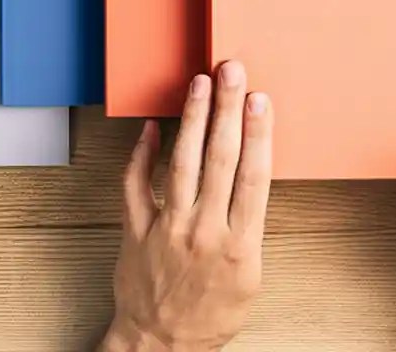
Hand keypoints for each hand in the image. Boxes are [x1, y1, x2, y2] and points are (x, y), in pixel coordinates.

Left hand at [101, 62, 273, 351]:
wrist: (162, 345)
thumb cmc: (212, 314)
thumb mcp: (251, 277)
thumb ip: (250, 226)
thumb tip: (252, 178)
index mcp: (239, 243)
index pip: (252, 175)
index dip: (258, 133)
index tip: (260, 99)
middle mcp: (204, 230)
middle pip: (219, 158)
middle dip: (227, 109)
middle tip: (232, 71)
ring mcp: (167, 228)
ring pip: (180, 163)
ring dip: (191, 119)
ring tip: (200, 84)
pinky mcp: (136, 231)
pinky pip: (135, 185)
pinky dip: (141, 154)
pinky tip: (151, 127)